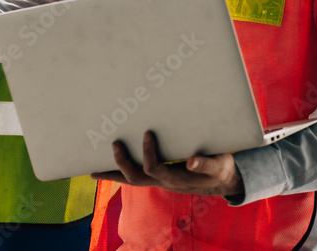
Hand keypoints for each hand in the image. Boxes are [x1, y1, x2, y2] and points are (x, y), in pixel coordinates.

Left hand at [90, 131, 242, 196]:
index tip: (147, 133)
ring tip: (94, 170)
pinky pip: (135, 177)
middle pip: (137, 179)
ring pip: (132, 181)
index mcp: (176, 179)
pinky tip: (104, 169)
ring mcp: (159, 181)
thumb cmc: (219, 168)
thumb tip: (190, 161)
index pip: (155, 169)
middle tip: (114, 144)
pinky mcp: (157, 176)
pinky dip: (118, 175)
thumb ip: (205, 164)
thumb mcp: (218, 165)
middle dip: (123, 163)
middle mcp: (164, 182)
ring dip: (113, 174)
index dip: (148, 154)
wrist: (222, 179)